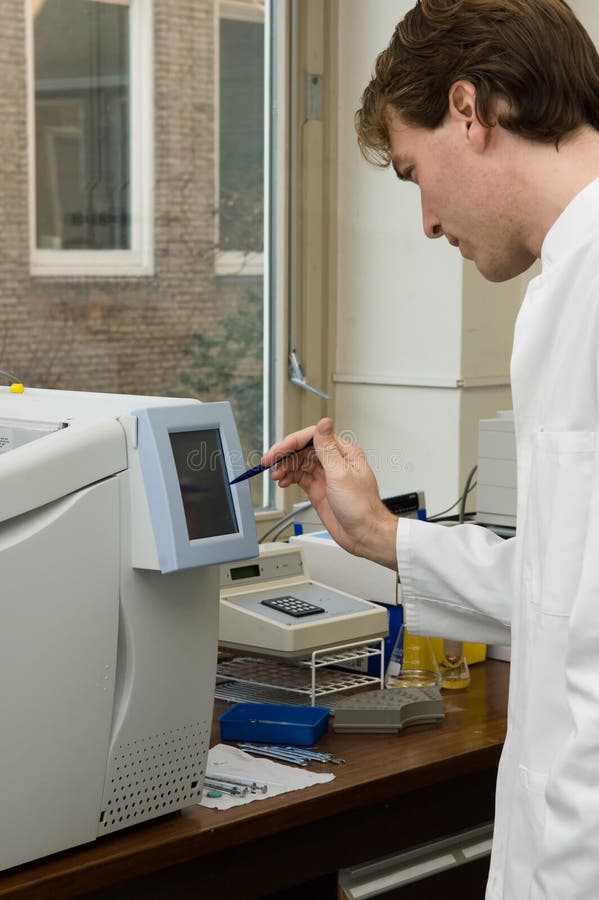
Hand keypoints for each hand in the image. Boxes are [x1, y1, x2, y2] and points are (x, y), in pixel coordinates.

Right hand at [262, 418, 397, 568]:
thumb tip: (324, 424)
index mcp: (343, 452)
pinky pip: (300, 478)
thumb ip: (328, 449)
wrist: (364, 534)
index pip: (312, 437)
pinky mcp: (319, 489)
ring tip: (276, 475)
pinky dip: (289, 478)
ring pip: (299, 463)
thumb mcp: (341, 475)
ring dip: (285, 467)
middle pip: (303, 449)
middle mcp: (334, 461)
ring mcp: (326, 476)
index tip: (278, 451)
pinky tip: (283, 481)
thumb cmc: (361, 507)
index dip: (292, 442)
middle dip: (284, 455)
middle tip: (268, 462)